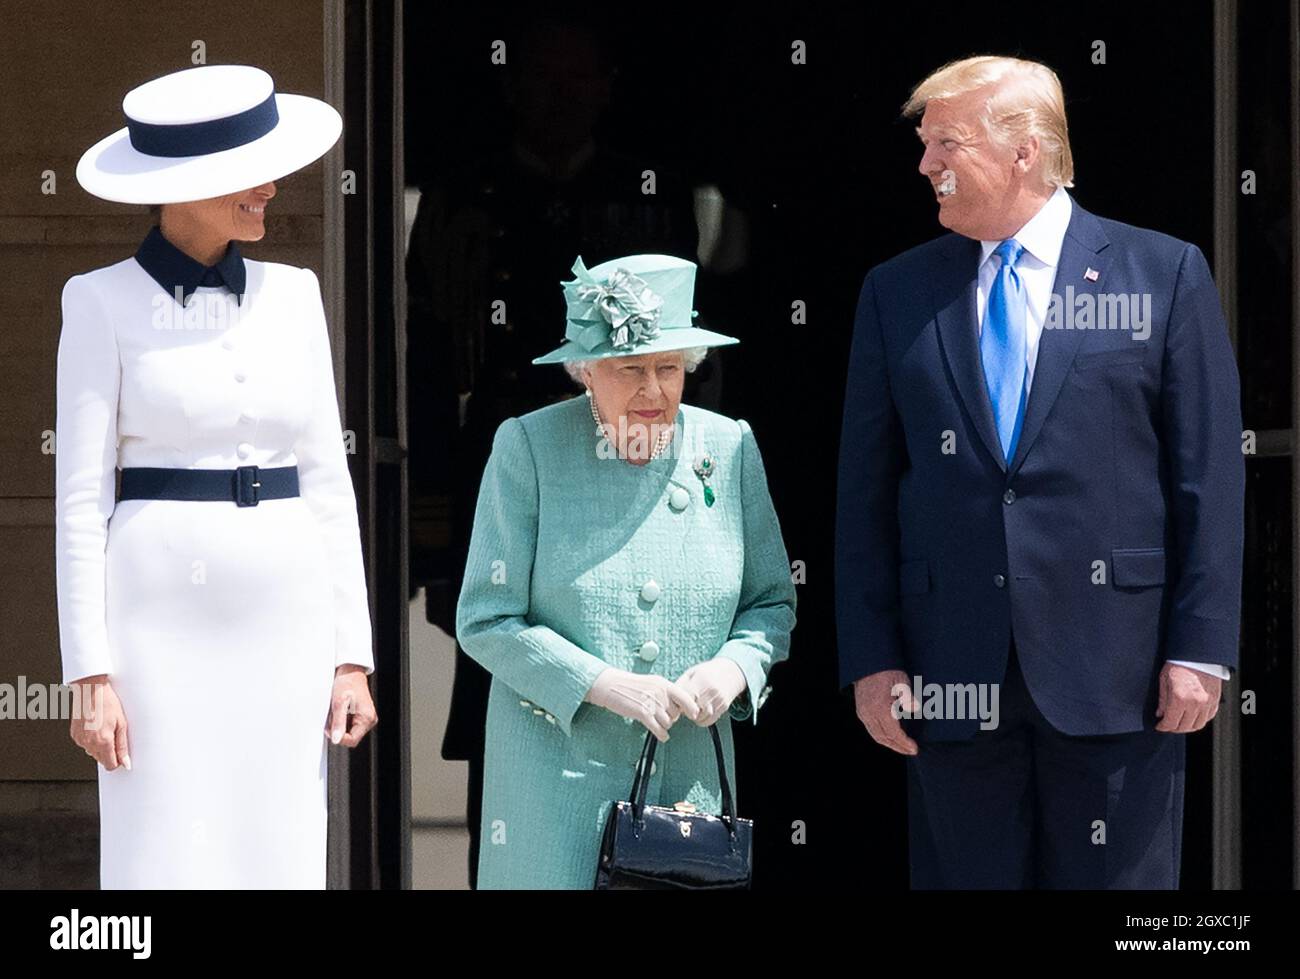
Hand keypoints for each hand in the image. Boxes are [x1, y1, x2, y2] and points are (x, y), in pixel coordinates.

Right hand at [68, 674, 130, 770]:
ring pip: (93, 753)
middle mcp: (89, 744)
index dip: (118, 761)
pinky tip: (96, 727)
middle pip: (102, 760)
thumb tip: (126, 762)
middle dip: (110, 753)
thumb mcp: (122, 724)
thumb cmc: (107, 703)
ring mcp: (80, 740)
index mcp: (103, 742)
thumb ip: (123, 746)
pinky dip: (91, 740)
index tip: (122, 755)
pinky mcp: (74, 736)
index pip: (110, 765)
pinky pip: (85, 745)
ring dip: (100, 746)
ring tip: (104, 728)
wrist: (90, 691)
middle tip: (114, 735)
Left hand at [325, 665, 377, 746]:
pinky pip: (350, 725)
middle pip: (351, 737)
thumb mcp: (339, 703)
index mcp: (367, 718)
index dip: (338, 738)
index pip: (352, 740)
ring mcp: (367, 718)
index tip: (329, 728)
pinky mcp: (362, 715)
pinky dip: (341, 721)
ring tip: (336, 711)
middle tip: (331, 717)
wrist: (350, 671)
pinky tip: (339, 711)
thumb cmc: (347, 683)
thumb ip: (338, 722)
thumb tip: (336, 739)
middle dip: (338, 730)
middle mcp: (369, 720)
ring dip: (339, 725)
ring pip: (349, 731)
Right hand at [585, 668, 699, 741]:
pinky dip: (662, 734)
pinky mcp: (642, 713)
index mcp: (664, 684)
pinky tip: (662, 736)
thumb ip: (665, 692)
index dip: (691, 708)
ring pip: (668, 722)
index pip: (684, 697)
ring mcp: (651, 703)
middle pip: (676, 713)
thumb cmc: (632, 685)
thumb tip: (679, 705)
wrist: (611, 685)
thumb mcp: (652, 682)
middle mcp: (660, 693)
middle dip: (671, 717)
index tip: (694, 715)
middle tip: (661, 716)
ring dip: (664, 725)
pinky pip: (658, 729)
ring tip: (657, 723)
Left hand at [675, 658, 746, 726]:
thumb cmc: (707, 672)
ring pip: (701, 718)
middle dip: (686, 711)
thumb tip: (668, 698)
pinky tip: (700, 713)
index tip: (676, 704)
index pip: (686, 698)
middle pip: (693, 710)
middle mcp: (711, 690)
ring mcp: (718, 699)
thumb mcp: (692, 673)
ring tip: (692, 709)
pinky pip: (710, 720)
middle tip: (683, 708)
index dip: (679, 704)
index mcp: (701, 680)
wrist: (731, 672)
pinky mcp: (724, 707)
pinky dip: (702, 720)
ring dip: (694, 717)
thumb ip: (680, 685)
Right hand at [853, 669, 918, 755]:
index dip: (905, 743)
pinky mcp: (861, 711)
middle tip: (911, 751)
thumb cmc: (886, 670)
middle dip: (899, 747)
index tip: (915, 749)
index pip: (894, 733)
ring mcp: (863, 713)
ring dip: (890, 744)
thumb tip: (914, 709)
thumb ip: (909, 698)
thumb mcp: (902, 682)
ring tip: (902, 747)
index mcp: (881, 708)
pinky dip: (882, 736)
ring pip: (876, 735)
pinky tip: (891, 737)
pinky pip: (871, 729)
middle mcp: (869, 713)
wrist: (867, 662)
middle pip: (884, 738)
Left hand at [1155, 662, 1221, 732]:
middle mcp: (1195, 702)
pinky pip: (1208, 718)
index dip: (1163, 727)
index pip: (1171, 722)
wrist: (1198, 654)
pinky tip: (1191, 716)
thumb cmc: (1179, 663)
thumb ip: (1162, 700)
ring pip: (1197, 725)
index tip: (1159, 726)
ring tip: (1179, 723)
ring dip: (1187, 727)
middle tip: (1167, 725)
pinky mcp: (1215, 701)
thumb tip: (1160, 714)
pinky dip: (1199, 720)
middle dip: (1174, 728)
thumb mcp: (1164, 679)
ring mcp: (1207, 703)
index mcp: (1179, 697)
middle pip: (1184, 727)